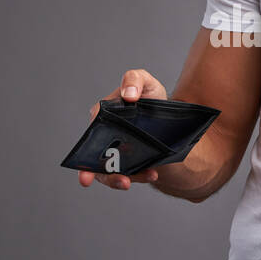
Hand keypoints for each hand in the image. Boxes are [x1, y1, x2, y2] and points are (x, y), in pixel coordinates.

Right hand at [78, 68, 168, 189]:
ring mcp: (115, 152)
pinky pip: (128, 176)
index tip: (93, 154)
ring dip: (117, 180)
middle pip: (93, 157)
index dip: (90, 143)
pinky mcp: (128, 165)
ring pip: (107, 172)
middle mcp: (105, 136)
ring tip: (135, 179)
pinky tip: (152, 174)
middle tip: (112, 179)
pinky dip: (139, 176)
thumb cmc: (151, 98)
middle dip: (95, 172)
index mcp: (104, 115)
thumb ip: (135, 79)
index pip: (94, 128)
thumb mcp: (147, 82)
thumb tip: (128, 93)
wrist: (170, 119)